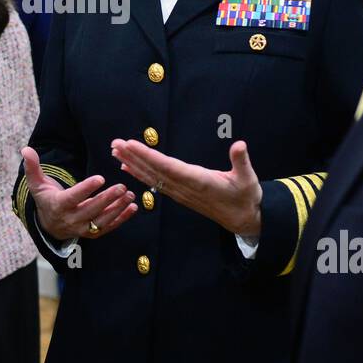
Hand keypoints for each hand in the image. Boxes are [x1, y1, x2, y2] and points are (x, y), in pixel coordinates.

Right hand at [20, 147, 136, 241]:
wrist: (49, 225)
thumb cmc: (46, 198)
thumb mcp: (37, 184)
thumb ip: (32, 167)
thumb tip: (25, 149)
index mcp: (58, 206)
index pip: (73, 197)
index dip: (86, 188)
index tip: (100, 178)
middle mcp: (70, 220)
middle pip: (91, 210)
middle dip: (107, 199)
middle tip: (122, 186)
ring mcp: (82, 229)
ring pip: (102, 221)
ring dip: (118, 209)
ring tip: (130, 195)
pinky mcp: (92, 233)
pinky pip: (108, 228)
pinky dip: (122, 219)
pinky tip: (133, 207)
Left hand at [111, 138, 261, 236]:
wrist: (243, 219)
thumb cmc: (246, 197)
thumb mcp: (248, 179)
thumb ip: (242, 161)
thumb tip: (239, 144)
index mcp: (199, 181)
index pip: (169, 167)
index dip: (149, 157)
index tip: (132, 146)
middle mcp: (185, 187)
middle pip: (154, 171)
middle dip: (134, 157)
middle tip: (115, 143)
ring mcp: (181, 192)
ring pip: (152, 177)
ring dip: (133, 164)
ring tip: (116, 151)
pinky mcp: (180, 194)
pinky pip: (156, 183)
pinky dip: (141, 174)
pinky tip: (128, 167)